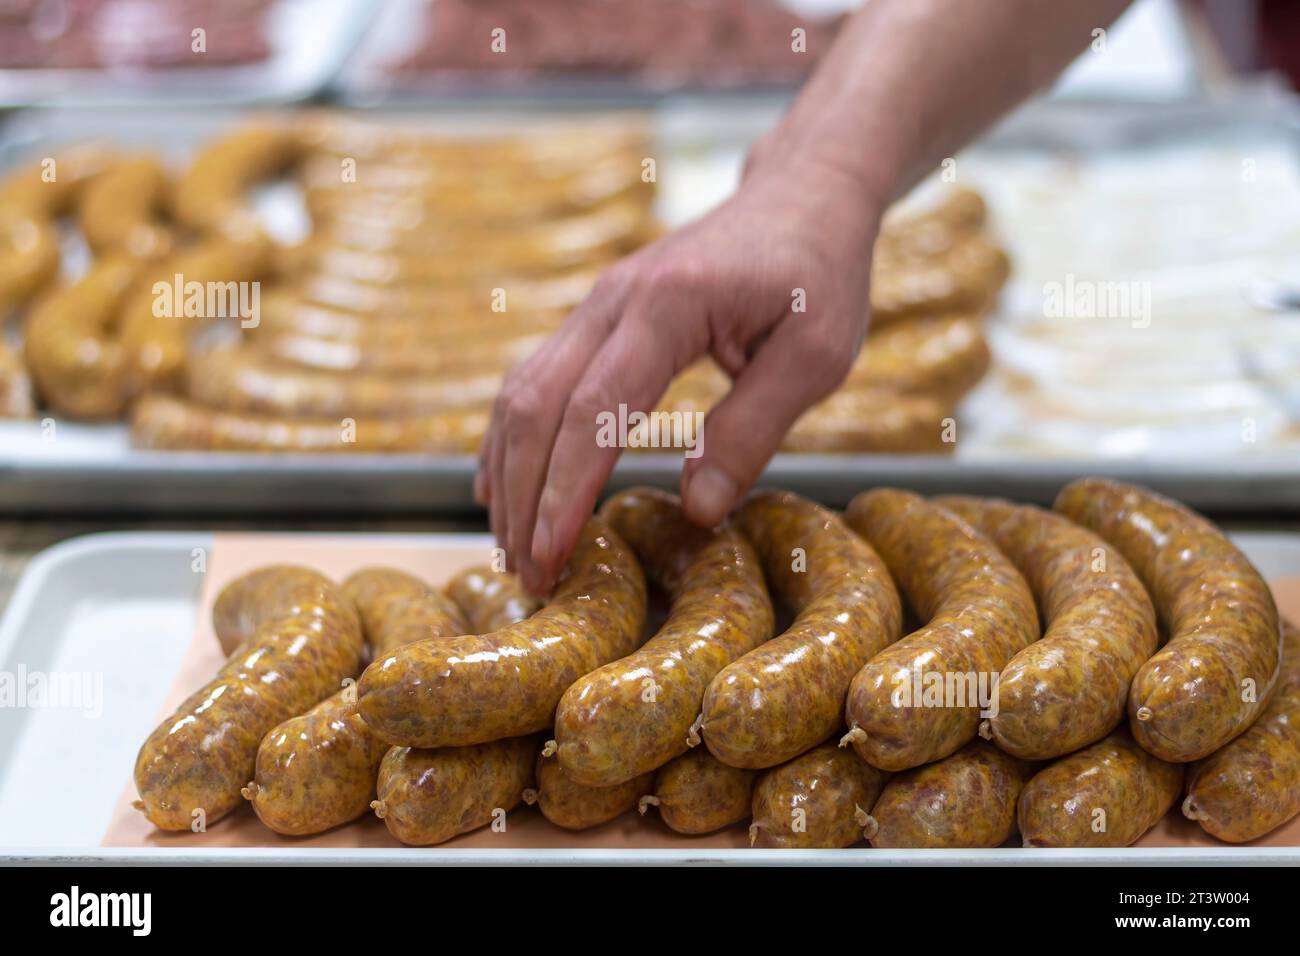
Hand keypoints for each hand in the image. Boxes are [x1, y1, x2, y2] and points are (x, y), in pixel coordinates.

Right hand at [476, 156, 882, 593]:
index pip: (591, 412)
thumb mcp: (816, 356)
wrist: (802, 196)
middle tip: (527, 578)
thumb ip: (752, 430)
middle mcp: (612, 300)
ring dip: (509, 475)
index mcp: (667, 305)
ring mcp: (597, 305)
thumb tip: (697, 512)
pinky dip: (515, 441)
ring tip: (513, 550)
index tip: (550, 559)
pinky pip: (535, 380)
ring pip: (521, 393)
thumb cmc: (820, 273)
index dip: (563, 492)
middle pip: (535, 406)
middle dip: (523, 499)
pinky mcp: (597, 317)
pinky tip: (504, 488)